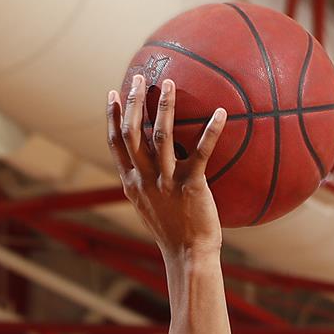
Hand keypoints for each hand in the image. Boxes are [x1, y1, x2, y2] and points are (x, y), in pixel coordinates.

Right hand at [108, 74, 227, 259]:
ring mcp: (166, 181)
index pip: (116, 143)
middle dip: (132, 102)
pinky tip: (221, 112)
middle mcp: (145, 179)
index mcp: (132, 183)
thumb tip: (153, 163)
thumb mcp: (151, 207)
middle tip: (138, 78)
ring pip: (160, 136)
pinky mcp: (191, 186)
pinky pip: (202, 152)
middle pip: (132, 132)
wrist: (188, 256)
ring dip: (163, 107)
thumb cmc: (174, 232)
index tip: (112, 93)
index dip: (111, 116)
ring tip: (168, 84)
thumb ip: (147, 183)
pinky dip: (212, 130)